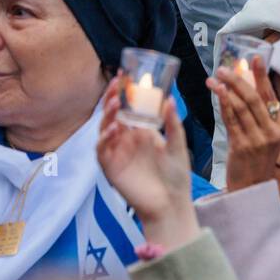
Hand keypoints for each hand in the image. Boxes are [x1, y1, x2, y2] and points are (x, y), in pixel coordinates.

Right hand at [96, 72, 198, 250]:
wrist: (171, 204)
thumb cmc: (176, 176)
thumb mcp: (178, 146)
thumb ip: (173, 124)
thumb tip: (169, 99)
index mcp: (140, 132)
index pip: (127, 107)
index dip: (123, 93)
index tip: (124, 75)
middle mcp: (125, 140)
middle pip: (112, 114)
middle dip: (110, 98)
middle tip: (115, 84)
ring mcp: (116, 153)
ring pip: (104, 129)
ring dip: (106, 115)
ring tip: (113, 104)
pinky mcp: (111, 168)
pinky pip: (102, 150)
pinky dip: (104, 139)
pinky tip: (114, 130)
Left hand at [211, 57, 279, 192]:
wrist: (252, 186)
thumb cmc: (255, 157)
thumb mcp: (264, 134)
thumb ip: (256, 112)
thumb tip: (243, 82)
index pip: (271, 95)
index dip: (262, 75)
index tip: (255, 58)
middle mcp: (272, 132)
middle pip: (254, 98)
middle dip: (238, 80)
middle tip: (224, 69)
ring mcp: (258, 140)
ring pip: (241, 107)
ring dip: (226, 89)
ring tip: (215, 78)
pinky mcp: (242, 146)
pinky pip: (231, 120)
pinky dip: (223, 103)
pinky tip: (217, 92)